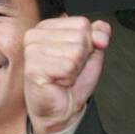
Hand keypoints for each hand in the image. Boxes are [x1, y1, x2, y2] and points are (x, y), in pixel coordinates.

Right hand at [22, 16, 110, 133]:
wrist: (63, 110)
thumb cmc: (72, 83)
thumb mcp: (91, 53)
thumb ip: (98, 35)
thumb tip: (101, 30)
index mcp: (48, 27)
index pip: (82, 23)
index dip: (88, 44)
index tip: (76, 57)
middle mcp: (36, 35)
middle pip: (80, 36)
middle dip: (82, 57)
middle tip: (69, 70)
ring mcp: (32, 50)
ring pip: (75, 51)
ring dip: (75, 69)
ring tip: (63, 76)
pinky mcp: (33, 67)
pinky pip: (67, 67)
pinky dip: (69, 78)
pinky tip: (58, 82)